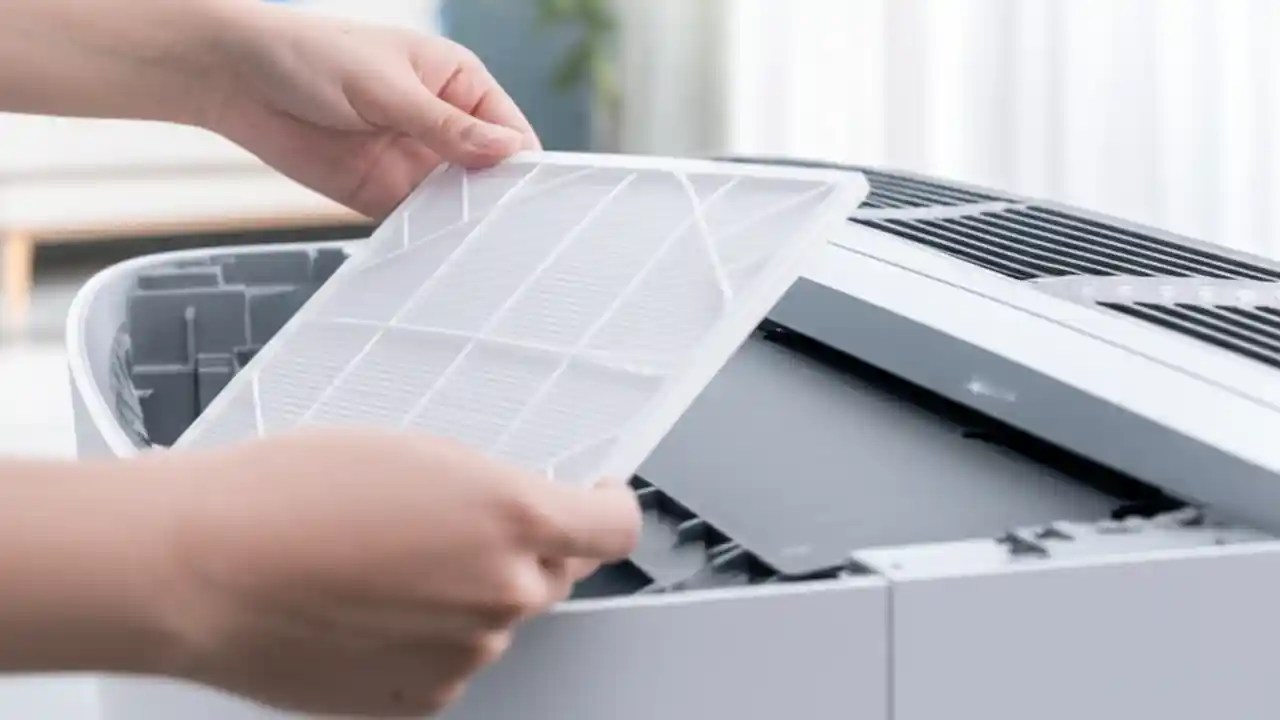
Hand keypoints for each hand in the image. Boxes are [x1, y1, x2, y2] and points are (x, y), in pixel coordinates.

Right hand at [142, 428, 639, 716]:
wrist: (204, 567)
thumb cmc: (289, 493)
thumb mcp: (417, 453)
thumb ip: (493, 492)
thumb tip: (524, 514)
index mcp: (514, 516)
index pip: (614, 527)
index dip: (608, 510)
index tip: (598, 502)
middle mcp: (505, 590)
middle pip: (550, 573)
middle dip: (520, 550)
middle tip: (451, 528)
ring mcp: (467, 651)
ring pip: (493, 618)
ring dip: (463, 596)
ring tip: (382, 568)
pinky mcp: (423, 697)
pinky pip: (449, 661)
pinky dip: (426, 641)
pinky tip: (369, 612)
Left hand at [202, 5, 540, 218]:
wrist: (236, 80)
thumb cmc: (310, 56)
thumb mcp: (386, 87)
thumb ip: (445, 126)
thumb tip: (507, 151)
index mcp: (457, 83)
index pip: (509, 130)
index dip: (522, 165)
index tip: (532, 198)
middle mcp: (443, 125)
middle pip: (491, 173)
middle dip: (499, 200)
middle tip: (508, 232)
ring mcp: (415, 162)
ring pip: (459, 203)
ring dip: (465, 224)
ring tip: (476, 248)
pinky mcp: (385, 194)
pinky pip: (419, 223)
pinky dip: (428, 239)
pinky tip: (436, 252)